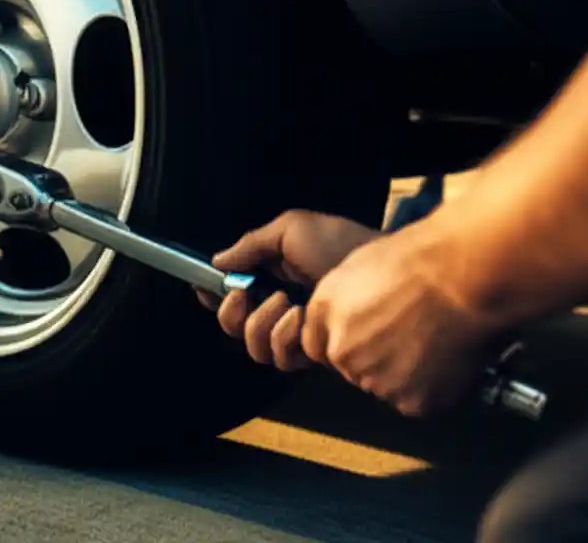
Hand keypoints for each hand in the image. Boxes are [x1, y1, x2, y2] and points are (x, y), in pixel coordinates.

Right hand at [196, 210, 378, 370]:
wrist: (383, 267)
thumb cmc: (341, 243)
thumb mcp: (291, 230)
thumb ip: (251, 245)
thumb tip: (217, 262)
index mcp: (273, 278)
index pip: (233, 295)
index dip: (214, 296)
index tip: (204, 287)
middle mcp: (282, 309)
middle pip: (235, 328)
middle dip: (230, 314)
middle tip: (244, 294)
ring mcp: (299, 334)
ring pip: (255, 349)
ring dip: (259, 325)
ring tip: (285, 301)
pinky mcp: (316, 352)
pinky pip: (282, 358)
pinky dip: (283, 337)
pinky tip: (301, 317)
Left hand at [300, 220, 505, 415]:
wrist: (463, 279)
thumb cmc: (418, 258)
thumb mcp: (359, 265)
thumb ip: (342, 301)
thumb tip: (346, 316)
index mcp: (324, 314)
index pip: (317, 347)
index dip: (345, 340)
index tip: (369, 333)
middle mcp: (341, 352)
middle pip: (350, 369)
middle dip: (372, 357)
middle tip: (407, 334)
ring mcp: (375, 380)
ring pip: (383, 385)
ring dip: (401, 373)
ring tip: (431, 343)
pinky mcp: (410, 401)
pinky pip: (415, 399)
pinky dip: (429, 387)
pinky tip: (445, 359)